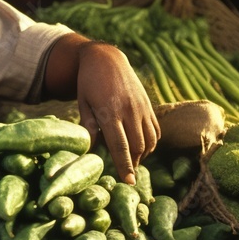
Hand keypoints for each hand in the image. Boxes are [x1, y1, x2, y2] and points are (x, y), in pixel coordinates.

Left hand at [75, 42, 160, 183]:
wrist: (106, 58)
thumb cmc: (88, 83)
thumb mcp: (82, 103)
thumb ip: (88, 127)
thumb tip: (89, 150)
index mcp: (110, 112)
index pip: (120, 146)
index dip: (125, 165)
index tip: (129, 181)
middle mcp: (129, 111)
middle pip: (137, 146)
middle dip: (134, 164)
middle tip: (127, 174)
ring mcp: (141, 107)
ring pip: (150, 140)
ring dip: (144, 155)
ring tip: (133, 161)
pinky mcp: (148, 105)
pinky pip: (156, 130)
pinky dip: (151, 142)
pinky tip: (142, 146)